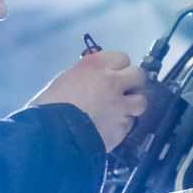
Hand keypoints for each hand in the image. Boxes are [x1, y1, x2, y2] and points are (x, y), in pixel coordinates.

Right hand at [30, 48, 147, 149]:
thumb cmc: (50, 108)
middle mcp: (112, 82)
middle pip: (138, 75)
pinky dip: (123, 125)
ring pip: (141, 101)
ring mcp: (120, 105)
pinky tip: (111, 127)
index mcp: (95, 66)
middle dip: (133, 82)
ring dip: (133, 105)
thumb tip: (88, 81)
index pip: (122, 57)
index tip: (115, 72)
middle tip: (124, 90)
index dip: (119, 66)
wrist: (55, 135)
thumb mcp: (63, 81)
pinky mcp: (122, 127)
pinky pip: (130, 123)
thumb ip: (83, 77)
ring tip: (121, 110)